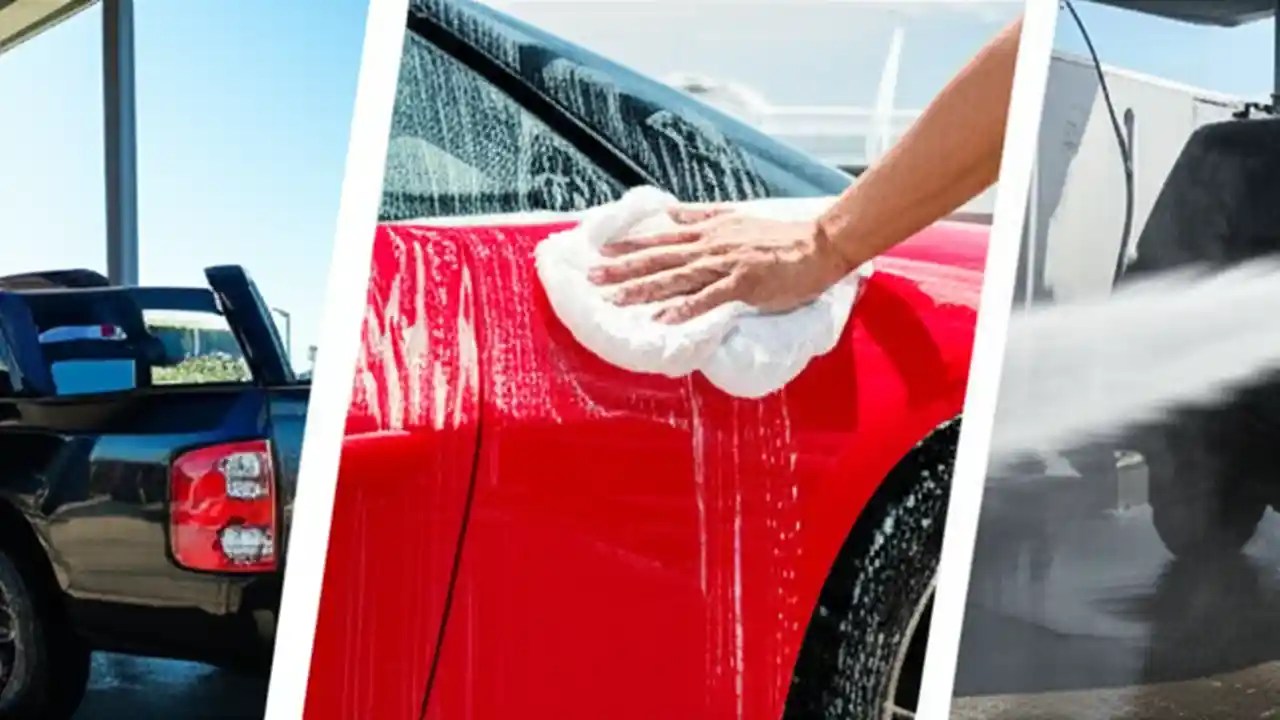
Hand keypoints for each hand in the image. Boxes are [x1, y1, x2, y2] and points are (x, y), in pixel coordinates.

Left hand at [588, 206, 853, 323]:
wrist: (820, 243)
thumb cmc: (782, 237)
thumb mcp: (736, 217)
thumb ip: (702, 216)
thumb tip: (672, 212)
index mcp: (709, 232)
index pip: (661, 240)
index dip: (630, 247)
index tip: (601, 253)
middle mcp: (711, 246)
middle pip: (659, 258)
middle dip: (623, 268)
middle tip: (592, 277)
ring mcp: (726, 264)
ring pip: (677, 277)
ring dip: (644, 288)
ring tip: (615, 299)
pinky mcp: (744, 283)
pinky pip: (709, 298)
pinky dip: (685, 308)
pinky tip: (663, 318)